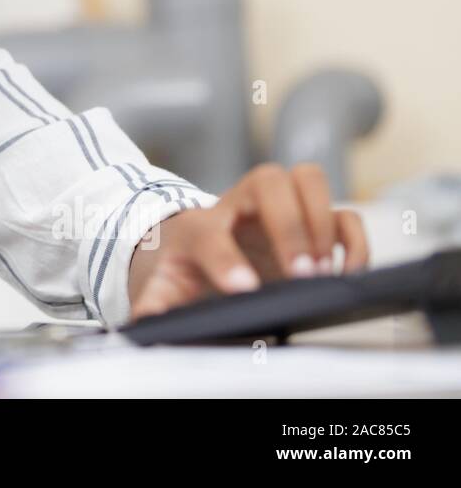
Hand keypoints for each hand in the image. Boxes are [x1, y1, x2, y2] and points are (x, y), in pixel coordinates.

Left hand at [128, 162, 368, 320]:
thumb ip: (155, 302)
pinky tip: (346, 273)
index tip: (243, 288)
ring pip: (308, 179)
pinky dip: (353, 240)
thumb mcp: (164, 284)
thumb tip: (147, 321)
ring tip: (321, 272)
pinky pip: (344, 214)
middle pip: (268, 179)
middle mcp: (244, 205)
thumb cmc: (185, 263)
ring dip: (322, 224)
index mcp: (201, 224)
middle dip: (288, 226)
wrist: (198, 248)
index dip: (225, 258)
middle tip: (299, 275)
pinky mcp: (314, 226)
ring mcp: (282, 211)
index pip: (209, 232)